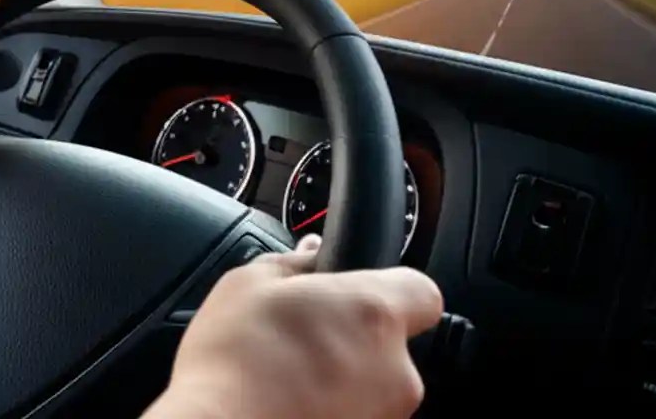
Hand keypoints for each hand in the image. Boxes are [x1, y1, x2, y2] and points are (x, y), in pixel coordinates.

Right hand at [146, 236, 442, 418]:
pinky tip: (292, 403)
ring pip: (375, 386)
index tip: (357, 292)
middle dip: (355, 338)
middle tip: (305, 335)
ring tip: (290, 375)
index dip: (393, 289)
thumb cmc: (232, 366)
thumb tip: (311, 253)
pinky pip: (358, 414)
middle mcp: (396, 370)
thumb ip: (294, 263)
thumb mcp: (248, 286)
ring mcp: (385, 416)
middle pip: (393, 344)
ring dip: (345, 378)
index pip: (423, 291)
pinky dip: (333, 409)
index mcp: (374, 313)